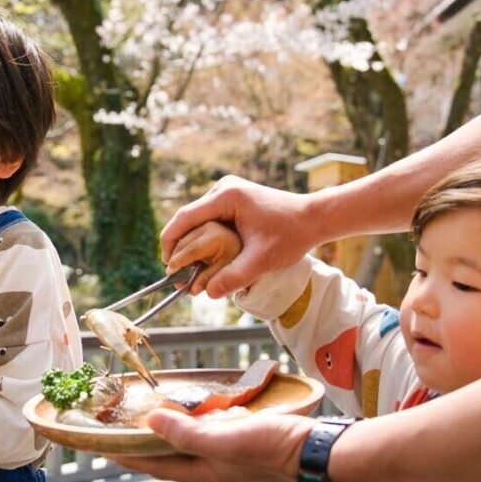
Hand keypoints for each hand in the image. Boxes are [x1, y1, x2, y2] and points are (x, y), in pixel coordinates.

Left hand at [113, 409, 311, 481]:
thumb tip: (152, 424)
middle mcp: (220, 473)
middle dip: (152, 446)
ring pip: (200, 448)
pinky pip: (223, 439)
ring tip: (164, 417)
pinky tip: (214, 414)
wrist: (325, 457)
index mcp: (208, 474)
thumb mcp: (227, 440)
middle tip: (130, 429)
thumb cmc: (278, 451)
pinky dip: (210, 427)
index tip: (104, 448)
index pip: (157, 467)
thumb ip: (188, 434)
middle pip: (176, 459)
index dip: (130, 457)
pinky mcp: (256, 451)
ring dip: (181, 435)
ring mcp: (240, 464)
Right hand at [159, 176, 320, 297]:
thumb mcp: (263, 260)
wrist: (314, 217)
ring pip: (197, 218)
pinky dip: (203, 235)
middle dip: (180, 244)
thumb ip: (235, 276)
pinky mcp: (233, 198)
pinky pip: (209, 217)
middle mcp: (223, 188)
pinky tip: (204, 255)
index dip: (170, 241)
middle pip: (188, 217)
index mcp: (226, 196)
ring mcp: (228, 191)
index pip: (185, 217)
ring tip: (188, 266)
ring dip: (191, 240)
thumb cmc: (292, 235)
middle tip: (177, 271)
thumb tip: (209, 293)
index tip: (167, 265)